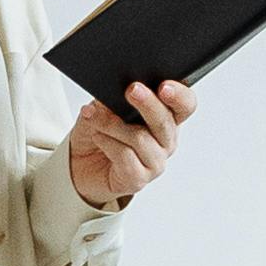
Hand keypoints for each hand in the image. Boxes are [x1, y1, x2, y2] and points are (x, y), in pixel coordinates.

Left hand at [64, 76, 190, 208]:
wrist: (80, 164)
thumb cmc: (99, 133)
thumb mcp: (104, 107)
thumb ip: (115, 98)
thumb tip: (115, 91)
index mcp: (166, 118)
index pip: (185, 105)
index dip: (179, 95)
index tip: (164, 86)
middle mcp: (165, 141)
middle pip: (164, 122)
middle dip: (147, 103)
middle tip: (131, 90)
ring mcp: (154, 163)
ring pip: (140, 138)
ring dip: (113, 124)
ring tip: (93, 117)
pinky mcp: (137, 179)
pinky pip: (125, 157)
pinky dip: (107, 142)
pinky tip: (97, 136)